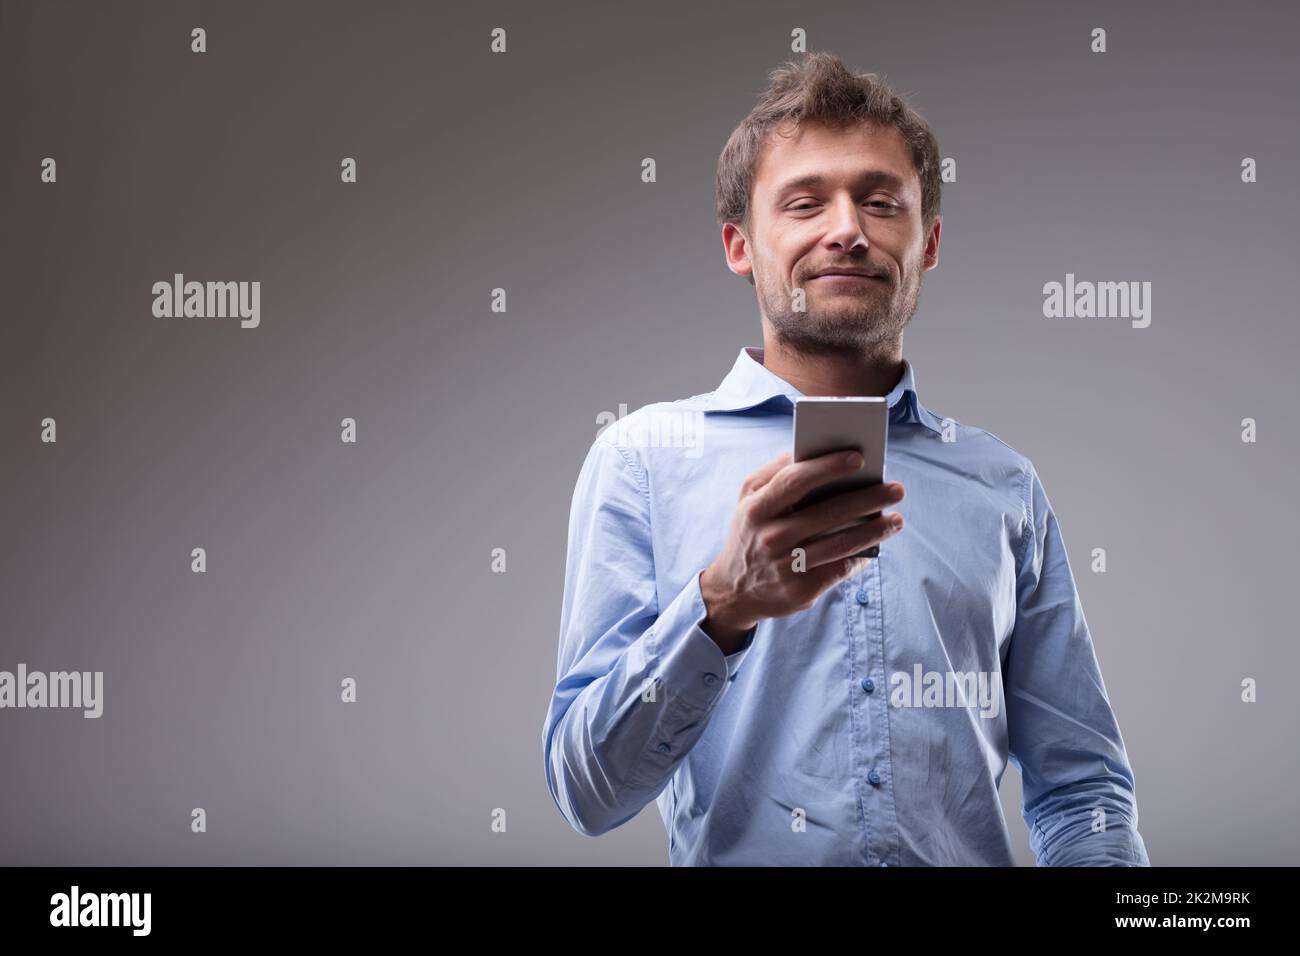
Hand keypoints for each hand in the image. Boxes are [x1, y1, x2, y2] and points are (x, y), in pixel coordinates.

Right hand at [700, 449, 904, 649]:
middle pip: (828, 513)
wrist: (734, 590)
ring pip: (841, 544)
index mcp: (757, 508)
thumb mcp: (747, 500)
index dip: (828, 467)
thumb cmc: (750, 533)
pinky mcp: (800, 590)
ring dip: (875, 530)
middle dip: (868, 499)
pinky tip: (876, 546)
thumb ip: (772, 473)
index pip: (795, 481)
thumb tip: (809, 452)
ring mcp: (785, 566)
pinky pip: (840, 569)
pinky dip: (861, 556)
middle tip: (895, 489)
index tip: (859, 457)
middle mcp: (770, 537)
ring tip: (896, 520)